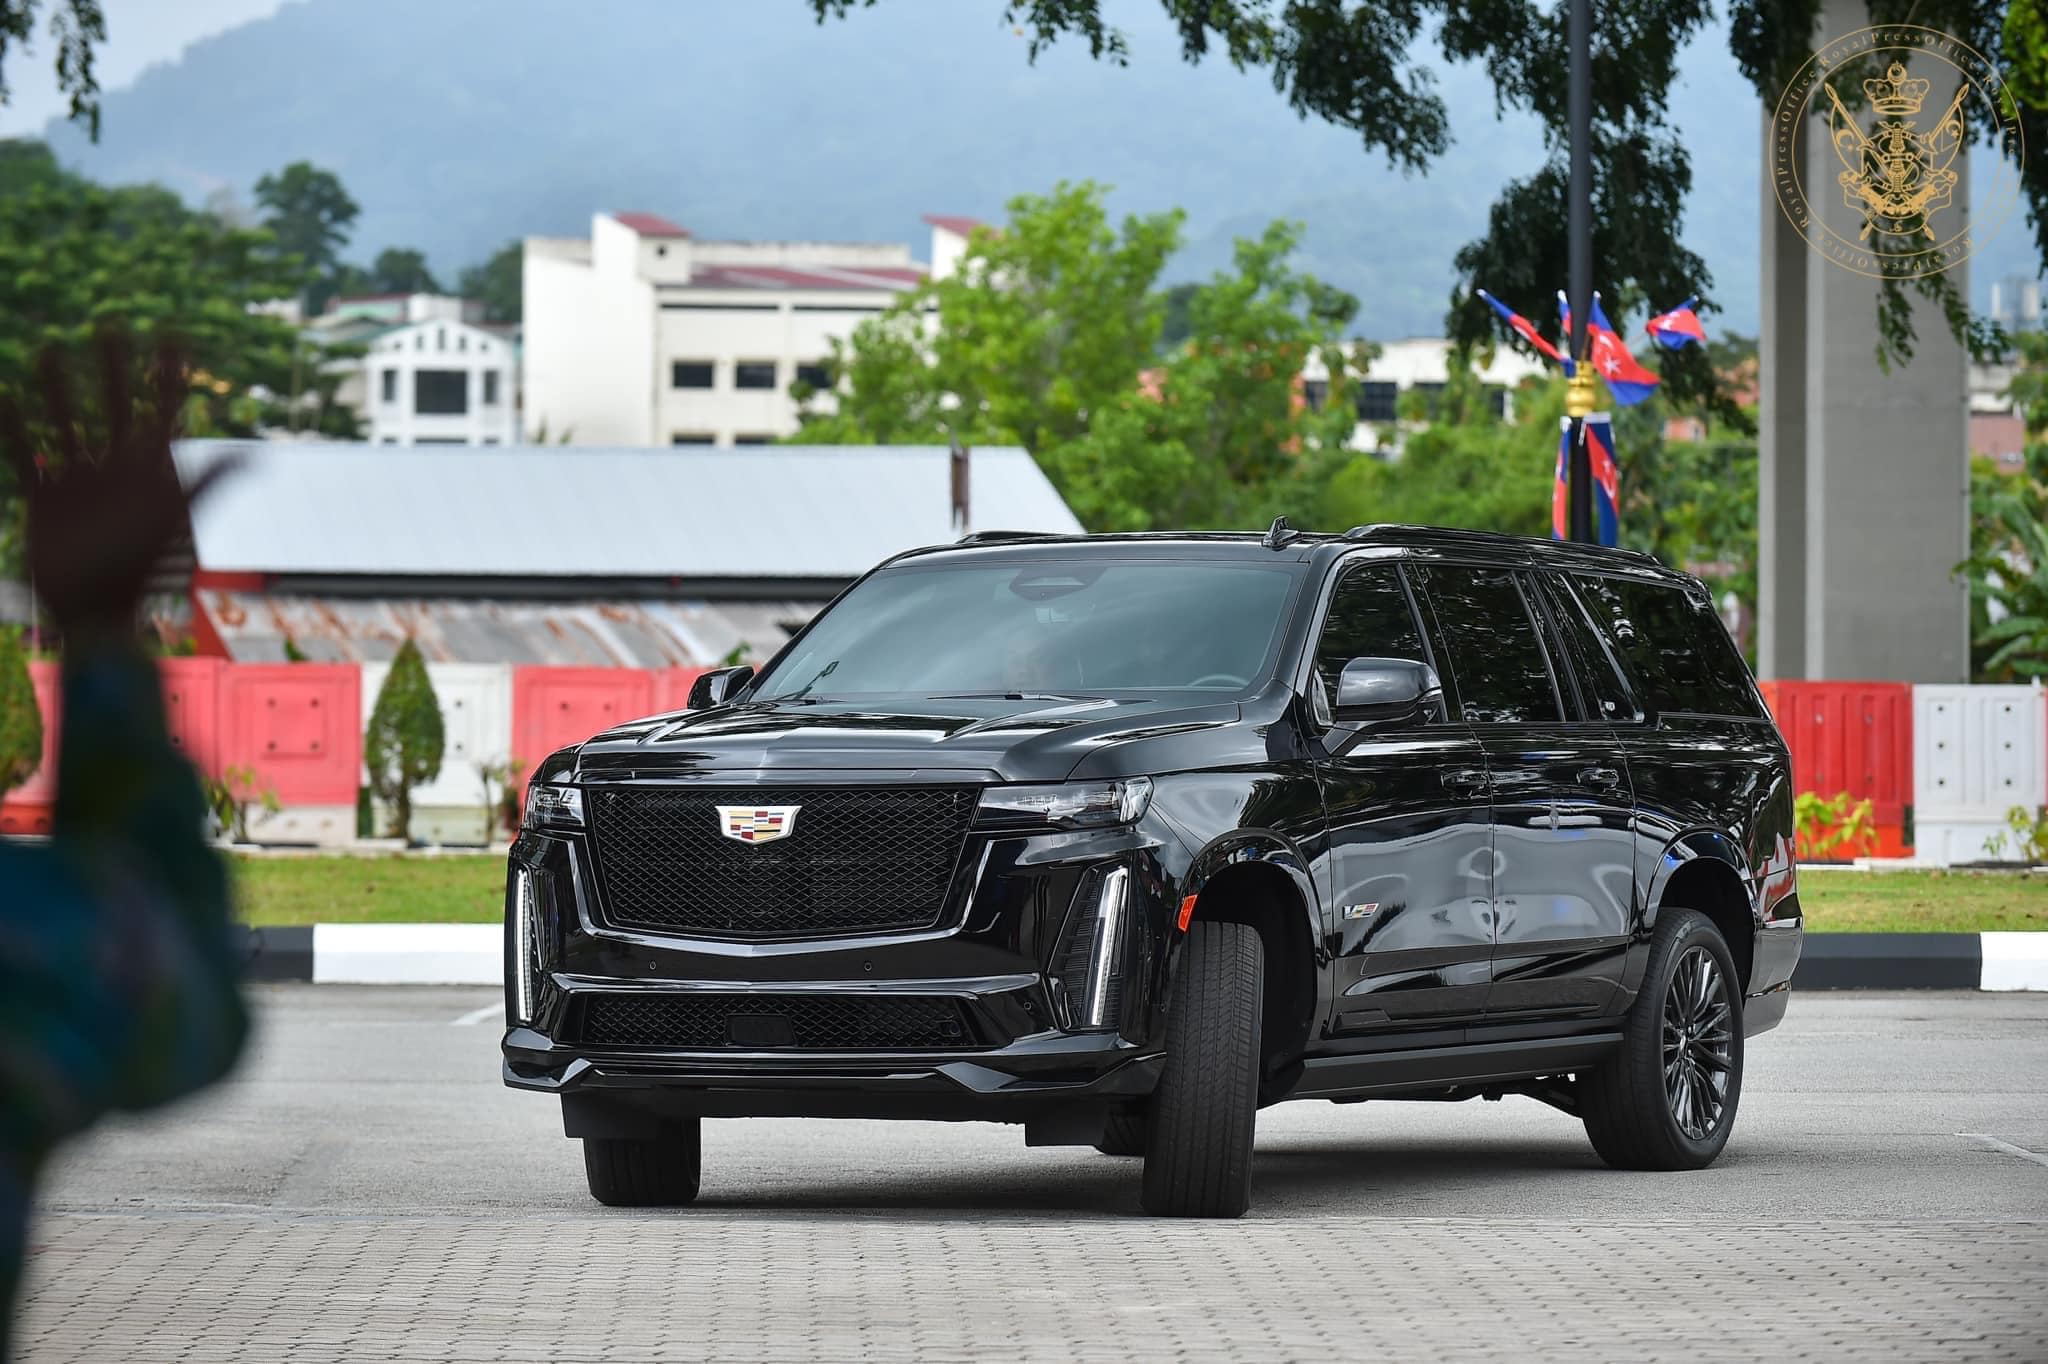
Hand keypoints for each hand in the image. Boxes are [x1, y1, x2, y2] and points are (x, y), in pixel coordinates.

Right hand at [0, 333, 240, 634]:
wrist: (96, 608)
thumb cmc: (140, 566)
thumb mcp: (177, 516)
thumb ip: (213, 481)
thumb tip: (260, 455)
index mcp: (150, 471)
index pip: (164, 413)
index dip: (169, 378)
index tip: (171, 337)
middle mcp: (116, 470)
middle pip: (116, 408)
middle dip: (115, 371)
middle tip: (110, 328)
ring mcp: (79, 482)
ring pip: (68, 425)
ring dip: (59, 391)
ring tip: (52, 352)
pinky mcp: (45, 498)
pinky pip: (24, 457)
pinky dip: (14, 429)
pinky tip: (5, 395)